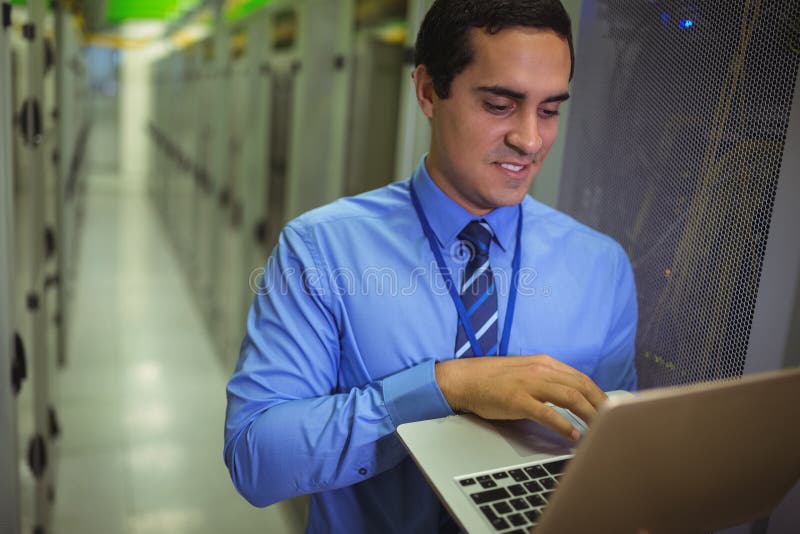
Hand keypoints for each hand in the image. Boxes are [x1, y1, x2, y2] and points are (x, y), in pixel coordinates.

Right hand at [434, 354, 607, 440]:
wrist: (464, 379)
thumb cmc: (493, 379)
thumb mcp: (525, 372)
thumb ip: (546, 380)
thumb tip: (570, 395)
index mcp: (544, 363)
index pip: (581, 378)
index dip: (600, 395)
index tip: (611, 409)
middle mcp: (540, 370)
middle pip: (582, 386)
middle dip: (601, 406)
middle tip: (614, 422)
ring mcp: (529, 384)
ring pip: (570, 398)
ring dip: (589, 415)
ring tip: (600, 430)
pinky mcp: (517, 400)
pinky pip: (547, 413)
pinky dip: (563, 425)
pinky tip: (573, 435)